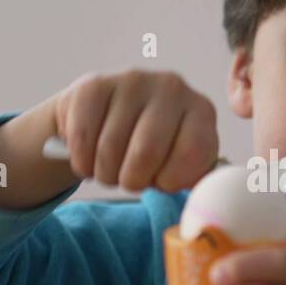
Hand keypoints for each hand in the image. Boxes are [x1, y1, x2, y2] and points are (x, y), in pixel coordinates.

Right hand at [51, 69, 218, 191]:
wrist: (102, 120)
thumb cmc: (146, 148)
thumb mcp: (178, 162)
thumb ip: (193, 178)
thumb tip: (203, 203)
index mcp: (201, 110)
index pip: (192, 154)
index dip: (170, 181)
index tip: (161, 179)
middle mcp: (172, 87)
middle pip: (146, 153)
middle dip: (132, 180)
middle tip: (129, 178)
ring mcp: (132, 81)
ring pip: (110, 149)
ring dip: (105, 172)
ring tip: (109, 165)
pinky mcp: (94, 85)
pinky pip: (83, 138)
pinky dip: (82, 159)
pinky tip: (89, 153)